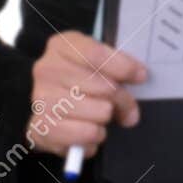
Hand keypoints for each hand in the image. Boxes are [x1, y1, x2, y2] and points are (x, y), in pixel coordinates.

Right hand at [25, 30, 145, 157]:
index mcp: (61, 45)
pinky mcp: (42, 127)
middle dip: (123, 99)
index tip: (140, 75)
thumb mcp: (95, 61)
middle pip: (103, 86)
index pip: (96, 54)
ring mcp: (41, 99)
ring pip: (100, 113)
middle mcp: (47, 70)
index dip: (123, 66)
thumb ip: (117, 66)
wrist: (49, 104)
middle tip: (126, 105)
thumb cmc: (79, 79)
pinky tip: (90, 129)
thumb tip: (137, 83)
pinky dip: (95, 136)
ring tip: (101, 116)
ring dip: (107, 118)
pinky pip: (87, 135)